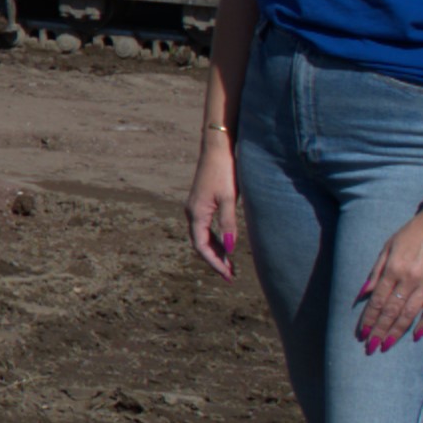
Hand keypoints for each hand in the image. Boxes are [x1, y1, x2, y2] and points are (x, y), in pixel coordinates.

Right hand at [186, 130, 243, 279]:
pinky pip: (204, 227)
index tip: (227, 275)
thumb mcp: (230, 198)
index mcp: (196, 213)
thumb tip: (231, 249)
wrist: (217, 148)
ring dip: (215, 251)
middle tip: (230, 275)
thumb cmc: (225, 170)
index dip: (214, 263)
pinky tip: (225, 244)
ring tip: (229, 264)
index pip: (202, 246)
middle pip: (200, 244)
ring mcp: (195, 207)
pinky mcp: (201, 202)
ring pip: (202, 236)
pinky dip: (214, 239)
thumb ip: (229, 223)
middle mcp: (191, 212)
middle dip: (214, 260)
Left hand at [353, 198, 422, 349]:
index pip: (377, 301)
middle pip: (391, 311)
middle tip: (371, 348)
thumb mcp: (389, 246)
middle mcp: (410, 279)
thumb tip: (362, 294)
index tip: (362, 334)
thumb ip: (376, 271)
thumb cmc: (414, 231)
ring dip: (397, 331)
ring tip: (387, 346)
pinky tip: (417, 336)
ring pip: (410, 313)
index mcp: (394, 269)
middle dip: (380, 331)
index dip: (369, 319)